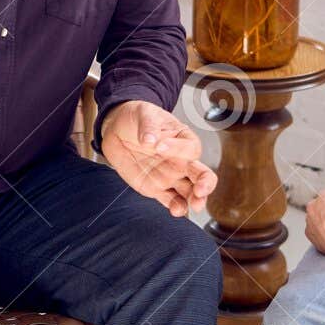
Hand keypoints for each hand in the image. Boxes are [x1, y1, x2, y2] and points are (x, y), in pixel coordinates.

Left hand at [100, 99, 216, 215]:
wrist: (118, 130)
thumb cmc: (138, 118)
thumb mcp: (144, 114)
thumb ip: (149, 126)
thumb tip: (150, 140)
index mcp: (183, 139)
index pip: (189, 147)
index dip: (177, 149)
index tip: (160, 146)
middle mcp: (180, 160)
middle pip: (200, 173)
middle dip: (205, 183)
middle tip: (201, 189)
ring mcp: (170, 176)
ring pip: (189, 191)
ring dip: (194, 199)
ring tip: (194, 205)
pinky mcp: (156, 189)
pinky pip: (170, 200)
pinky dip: (176, 207)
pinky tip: (177, 210)